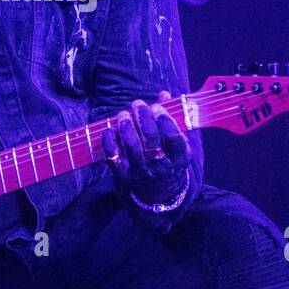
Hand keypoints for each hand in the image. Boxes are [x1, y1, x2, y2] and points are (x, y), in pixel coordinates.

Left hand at [101, 90, 191, 204]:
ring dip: (126, 126)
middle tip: (138, 104)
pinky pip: (113, 157)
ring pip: (132, 147)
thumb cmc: (168, 159)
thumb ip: (171, 118)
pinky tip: (109, 129)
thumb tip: (164, 94)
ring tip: (123, 114)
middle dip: (143, 117)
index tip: (157, 107)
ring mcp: (142, 172)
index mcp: (180, 158)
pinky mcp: (124, 176)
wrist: (159, 194)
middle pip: (152, 139)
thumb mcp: (176, 143)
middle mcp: (162, 167)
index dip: (165, 120)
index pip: (174, 138)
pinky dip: (109, 142)